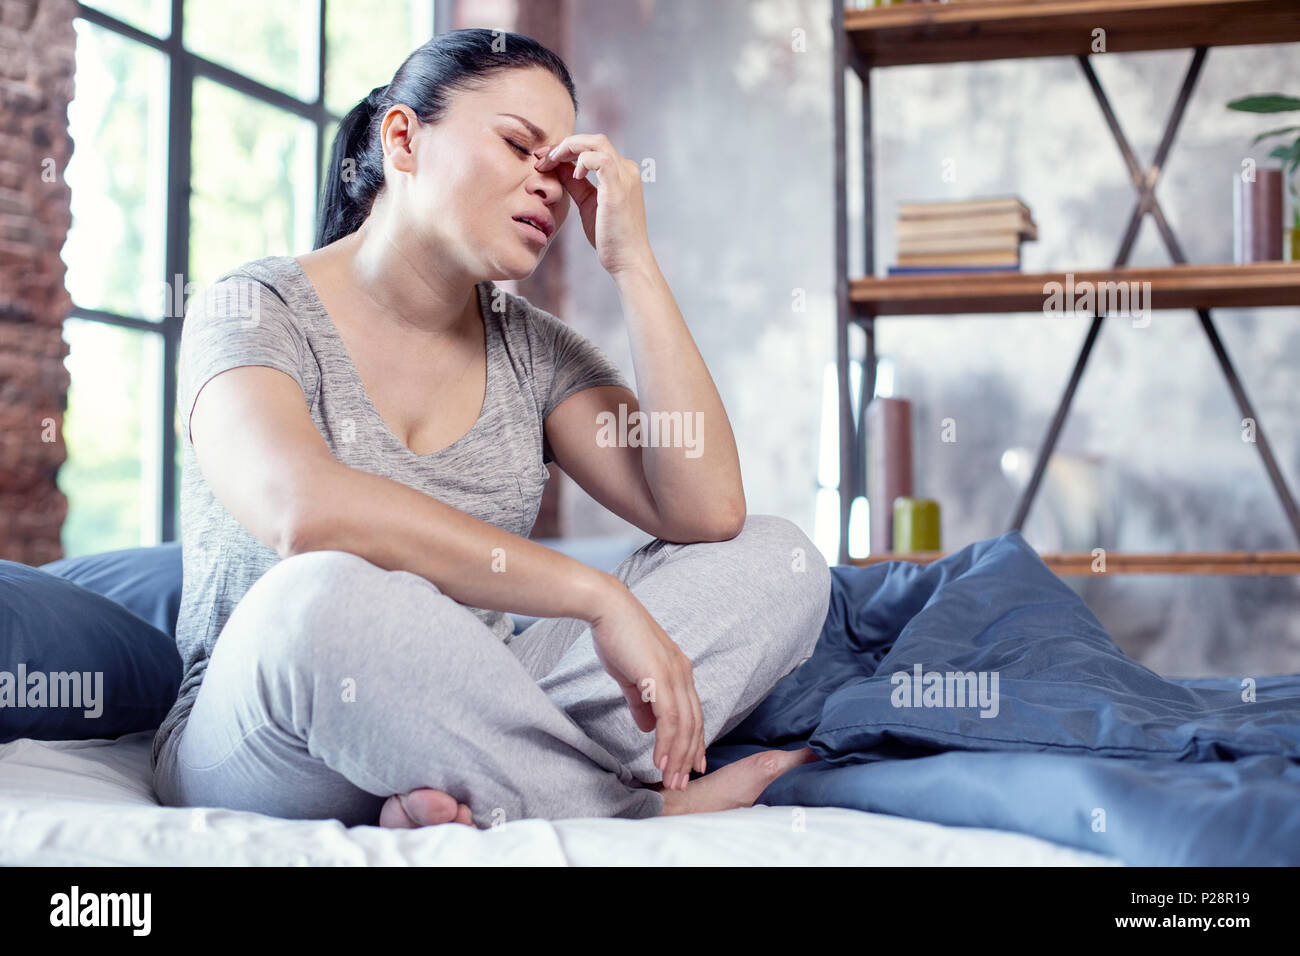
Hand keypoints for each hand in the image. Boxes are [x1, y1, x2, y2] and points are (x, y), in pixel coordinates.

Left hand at [533, 133, 653, 277]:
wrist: (628, 260)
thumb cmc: (610, 236)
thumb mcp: (587, 202)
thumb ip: (574, 183)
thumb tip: (557, 166)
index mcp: (620, 172)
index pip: (591, 148)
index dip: (565, 149)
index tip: (543, 159)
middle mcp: (626, 169)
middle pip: (593, 140)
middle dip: (563, 145)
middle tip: (540, 158)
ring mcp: (625, 176)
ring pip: (596, 142)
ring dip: (569, 148)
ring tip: (551, 162)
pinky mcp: (618, 188)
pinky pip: (600, 159)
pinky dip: (582, 162)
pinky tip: (574, 175)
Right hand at [587, 585, 705, 789]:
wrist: (606, 608)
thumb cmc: (616, 637)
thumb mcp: (631, 676)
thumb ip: (641, 702)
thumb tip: (648, 727)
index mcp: (679, 671)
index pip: (693, 714)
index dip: (693, 742)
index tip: (691, 766)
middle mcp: (683, 674)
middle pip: (694, 724)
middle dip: (688, 756)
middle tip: (682, 782)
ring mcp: (675, 674)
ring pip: (684, 725)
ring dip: (678, 756)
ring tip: (671, 780)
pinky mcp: (660, 676)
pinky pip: (670, 717)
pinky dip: (668, 742)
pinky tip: (660, 760)